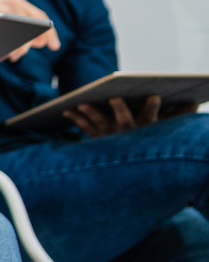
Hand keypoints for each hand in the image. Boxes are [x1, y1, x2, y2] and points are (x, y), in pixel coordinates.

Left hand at [66, 95, 195, 137]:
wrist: (125, 165)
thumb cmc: (146, 137)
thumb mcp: (162, 128)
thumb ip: (178, 115)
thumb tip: (196, 103)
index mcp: (144, 128)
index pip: (151, 117)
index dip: (152, 107)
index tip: (154, 96)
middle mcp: (126, 131)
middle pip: (124, 120)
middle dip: (120, 109)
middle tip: (115, 98)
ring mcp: (110, 134)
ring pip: (99, 122)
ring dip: (90, 112)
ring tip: (81, 103)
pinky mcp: (95, 135)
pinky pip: (84, 126)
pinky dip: (75, 118)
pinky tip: (66, 111)